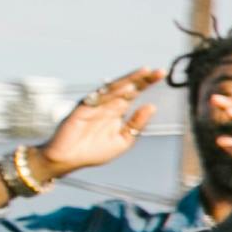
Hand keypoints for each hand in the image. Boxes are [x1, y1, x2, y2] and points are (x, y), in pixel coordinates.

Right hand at [37, 68, 159, 178]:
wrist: (69, 160)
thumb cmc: (94, 151)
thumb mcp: (123, 139)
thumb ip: (136, 124)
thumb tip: (152, 106)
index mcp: (117, 110)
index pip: (134, 92)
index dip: (146, 82)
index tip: (161, 73)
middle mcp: (106, 105)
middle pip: (125, 87)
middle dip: (141, 79)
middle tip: (157, 72)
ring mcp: (93, 106)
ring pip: (112, 90)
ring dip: (126, 83)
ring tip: (142, 78)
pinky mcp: (81, 110)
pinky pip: (96, 100)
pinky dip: (109, 96)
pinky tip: (123, 93)